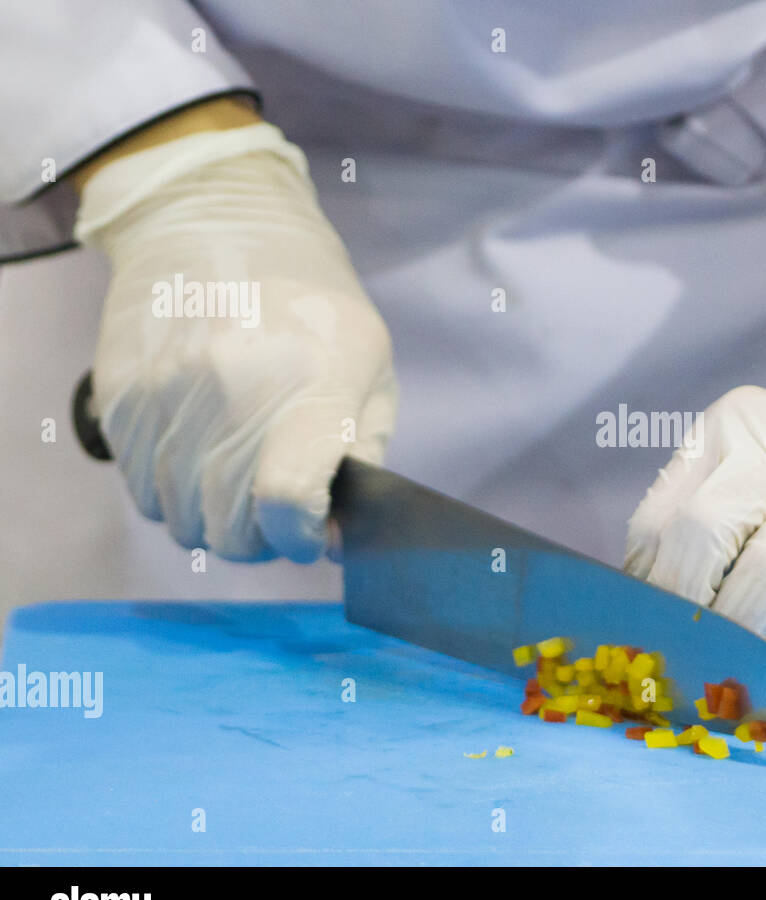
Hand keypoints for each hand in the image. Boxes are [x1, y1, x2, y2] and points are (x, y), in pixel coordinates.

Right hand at [75, 121, 396, 560]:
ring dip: (211, 518)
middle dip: (258, 539)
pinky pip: (140, 487)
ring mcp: (168, 390)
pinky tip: (196, 455)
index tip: (306, 533)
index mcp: (312, 380)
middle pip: (230, 526)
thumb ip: (361, 453)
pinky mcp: (121, 393)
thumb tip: (335, 538)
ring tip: (234, 479)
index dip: (297, 537)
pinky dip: (170, 491)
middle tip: (272, 513)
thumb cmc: (311, 305)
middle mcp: (234, 386)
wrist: (219, 222)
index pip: (288, 496)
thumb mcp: (369, 365)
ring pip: (180, 517)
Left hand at [624, 384, 765, 657]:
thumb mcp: (750, 482)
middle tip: (665, 651)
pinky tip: (756, 674)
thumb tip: (634, 613)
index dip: (639, 584)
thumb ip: (695, 527)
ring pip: (756, 578)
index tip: (634, 627)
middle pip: (699, 533)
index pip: (659, 515)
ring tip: (707, 666)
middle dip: (674, 607)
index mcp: (733, 426)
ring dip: (724, 636)